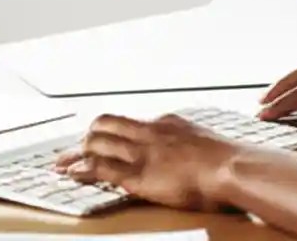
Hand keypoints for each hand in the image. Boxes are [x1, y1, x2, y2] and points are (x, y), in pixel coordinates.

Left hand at [54, 114, 240, 210]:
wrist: (234, 168)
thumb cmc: (229, 162)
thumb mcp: (205, 143)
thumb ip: (189, 145)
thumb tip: (190, 155)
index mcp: (167, 124)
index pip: (128, 123)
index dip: (109, 132)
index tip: (100, 139)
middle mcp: (150, 132)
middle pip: (105, 125)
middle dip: (85, 137)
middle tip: (72, 150)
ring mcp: (142, 152)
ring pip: (97, 143)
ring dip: (76, 153)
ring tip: (62, 164)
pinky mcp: (139, 174)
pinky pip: (102, 168)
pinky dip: (83, 170)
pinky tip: (73, 174)